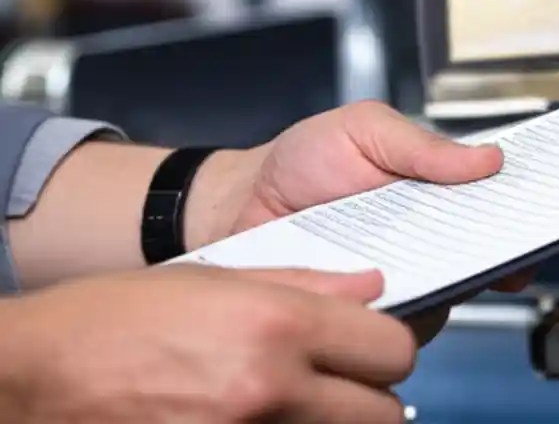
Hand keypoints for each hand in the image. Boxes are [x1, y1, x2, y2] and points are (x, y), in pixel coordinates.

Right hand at [0, 265, 415, 422]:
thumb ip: (305, 283)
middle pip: (382, 411)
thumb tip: (372, 286)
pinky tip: (263, 420)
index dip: (385, 347)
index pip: (391, 348)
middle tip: (341, 384)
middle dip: (369, 396)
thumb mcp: (209, 280)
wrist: (27, 379)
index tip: (368, 347)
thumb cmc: (106, 324)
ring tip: (300, 403)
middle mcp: (270, 388)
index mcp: (275, 325)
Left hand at [184, 102, 532, 329]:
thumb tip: (490, 156)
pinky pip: (404, 319)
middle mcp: (432, 242)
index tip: (549, 209)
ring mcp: (406, 280)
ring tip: (412, 251)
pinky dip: (398, 302)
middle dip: (500, 249)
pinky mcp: (373, 312)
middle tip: (498, 237)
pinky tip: (377, 280)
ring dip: (442, 276)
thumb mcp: (364, 129)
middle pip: (489, 255)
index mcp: (439, 191)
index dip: (528, 210)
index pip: (500, 204)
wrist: (237, 206)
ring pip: (450, 293)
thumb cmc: (301, 162)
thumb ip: (423, 145)